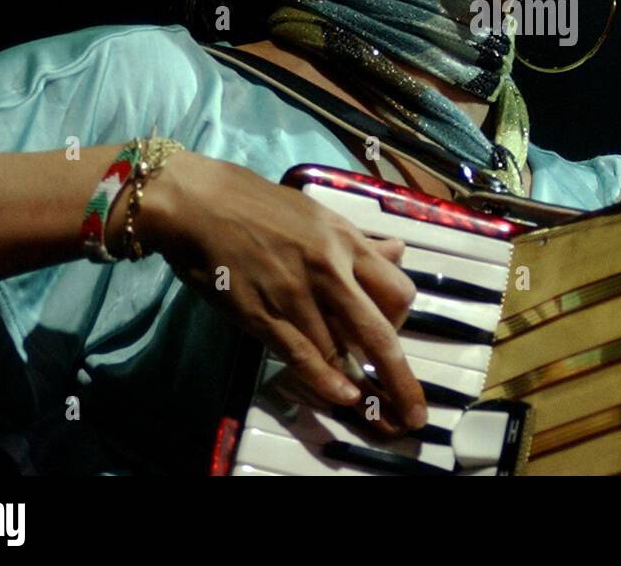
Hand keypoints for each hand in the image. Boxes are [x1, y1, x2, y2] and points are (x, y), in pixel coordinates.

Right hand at [136, 150, 426, 429]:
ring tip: (367, 402)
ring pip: (339, 350)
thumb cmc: (264, 208)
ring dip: (353, 377)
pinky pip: (302, 355)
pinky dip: (325, 380)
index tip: (391, 333)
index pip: (398, 291)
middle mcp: (329, 271)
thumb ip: (361, 242)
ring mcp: (296, 295)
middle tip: (415, 413)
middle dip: (401, 380)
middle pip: (379, 333)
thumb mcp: (322, 216)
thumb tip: (398, 253)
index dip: (401, 321)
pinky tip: (344, 396)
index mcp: (347, 243)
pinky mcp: (263, 315)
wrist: (205, 205)